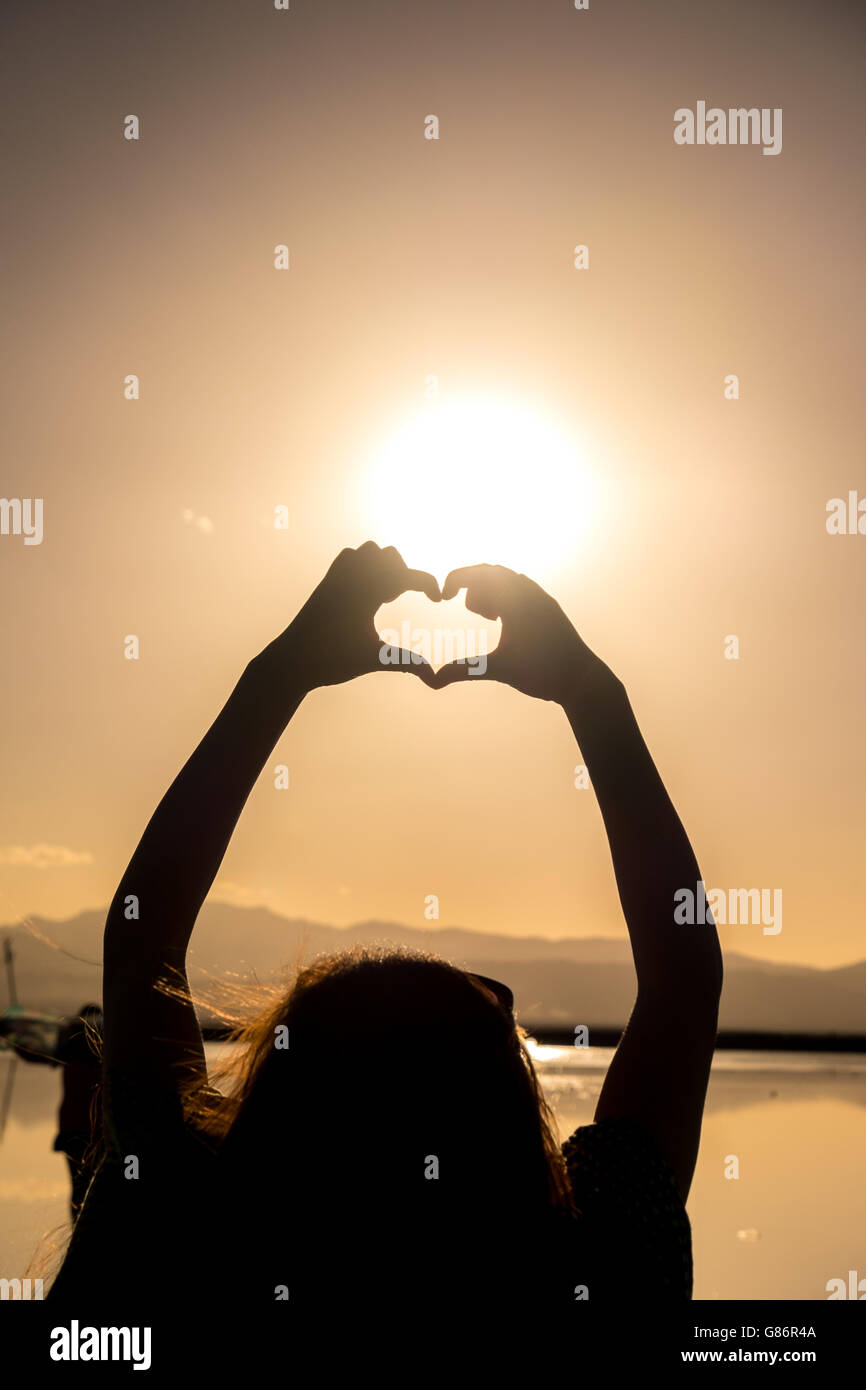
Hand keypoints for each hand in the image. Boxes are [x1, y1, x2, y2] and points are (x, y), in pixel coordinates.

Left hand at [283, 542, 441, 689]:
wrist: (291, 660)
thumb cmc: (330, 660)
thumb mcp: (373, 660)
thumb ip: (407, 664)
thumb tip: (436, 680)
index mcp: (364, 592)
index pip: (407, 575)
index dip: (429, 584)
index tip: (439, 600)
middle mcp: (350, 577)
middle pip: (389, 555)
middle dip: (403, 575)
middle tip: (395, 602)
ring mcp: (336, 576)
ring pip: (369, 551)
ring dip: (383, 567)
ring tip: (381, 596)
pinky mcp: (327, 581)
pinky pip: (350, 556)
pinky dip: (365, 566)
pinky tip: (366, 594)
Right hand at [434, 564, 598, 703]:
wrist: (582, 678)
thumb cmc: (543, 672)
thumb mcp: (500, 670)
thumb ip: (465, 670)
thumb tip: (433, 680)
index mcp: (515, 599)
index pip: (479, 573)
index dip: (455, 579)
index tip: (442, 596)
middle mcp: (529, 592)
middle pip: (491, 572)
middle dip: (473, 587)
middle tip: (468, 611)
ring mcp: (541, 598)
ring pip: (507, 579)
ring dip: (490, 592)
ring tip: (488, 618)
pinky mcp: (548, 607)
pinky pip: (521, 589)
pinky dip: (504, 597)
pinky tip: (503, 621)